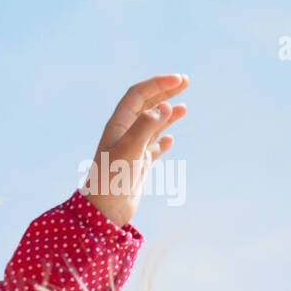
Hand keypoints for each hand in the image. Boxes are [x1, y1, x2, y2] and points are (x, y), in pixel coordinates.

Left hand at [81, 73, 188, 227]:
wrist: (104, 211)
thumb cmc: (113, 180)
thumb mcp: (130, 150)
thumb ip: (146, 127)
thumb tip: (166, 106)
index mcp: (118, 125)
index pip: (138, 94)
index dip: (158, 84)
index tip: (179, 79)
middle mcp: (124, 133)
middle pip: (146, 105)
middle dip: (164, 91)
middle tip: (186, 81)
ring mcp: (131, 149)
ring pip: (151, 125)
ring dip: (167, 113)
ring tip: (184, 106)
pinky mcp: (137, 165)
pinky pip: (152, 147)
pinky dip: (162, 139)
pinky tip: (171, 139)